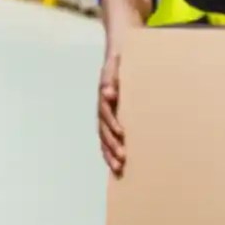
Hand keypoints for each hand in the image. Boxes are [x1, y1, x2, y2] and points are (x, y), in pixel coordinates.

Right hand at [98, 45, 124, 175]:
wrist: (119, 56)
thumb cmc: (120, 63)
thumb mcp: (115, 65)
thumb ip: (111, 77)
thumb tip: (108, 93)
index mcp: (104, 96)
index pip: (106, 113)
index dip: (112, 124)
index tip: (122, 134)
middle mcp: (102, 109)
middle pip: (103, 130)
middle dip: (111, 145)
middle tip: (122, 158)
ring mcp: (104, 118)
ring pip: (104, 139)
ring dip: (110, 153)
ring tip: (119, 167)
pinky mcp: (110, 123)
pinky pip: (107, 140)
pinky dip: (110, 153)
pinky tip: (117, 167)